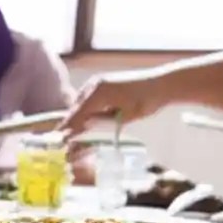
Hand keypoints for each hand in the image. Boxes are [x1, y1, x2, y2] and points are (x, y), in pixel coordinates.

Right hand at [59, 70, 173, 134]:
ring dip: (78, 117)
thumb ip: (101, 122)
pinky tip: (86, 120)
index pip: (78, 114)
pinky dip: (85, 110)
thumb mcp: (123, 117)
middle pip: (76, 108)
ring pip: (81, 103)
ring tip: (73, 132)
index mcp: (98, 92)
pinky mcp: (103, 83)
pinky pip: (88, 99)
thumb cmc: (146, 101)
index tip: (60, 140)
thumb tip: (82, 129)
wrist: (162, 84)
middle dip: (70, 123)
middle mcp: (94, 85)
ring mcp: (97, 82)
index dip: (69, 128)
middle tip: (64, 140)